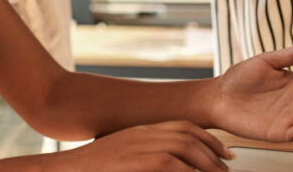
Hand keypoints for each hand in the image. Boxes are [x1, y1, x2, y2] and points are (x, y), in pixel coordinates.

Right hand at [54, 120, 233, 171]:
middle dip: (213, 152)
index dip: (208, 138)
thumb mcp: (123, 156)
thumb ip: (145, 155)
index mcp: (139, 131)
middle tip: (226, 169)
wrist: (65, 170)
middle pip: (187, 135)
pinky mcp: (136, 163)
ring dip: (206, 164)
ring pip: (184, 148)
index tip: (223, 153)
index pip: (182, 126)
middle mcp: (140, 135)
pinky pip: (171, 165)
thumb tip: (172, 165)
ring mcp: (137, 147)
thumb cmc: (92, 169)